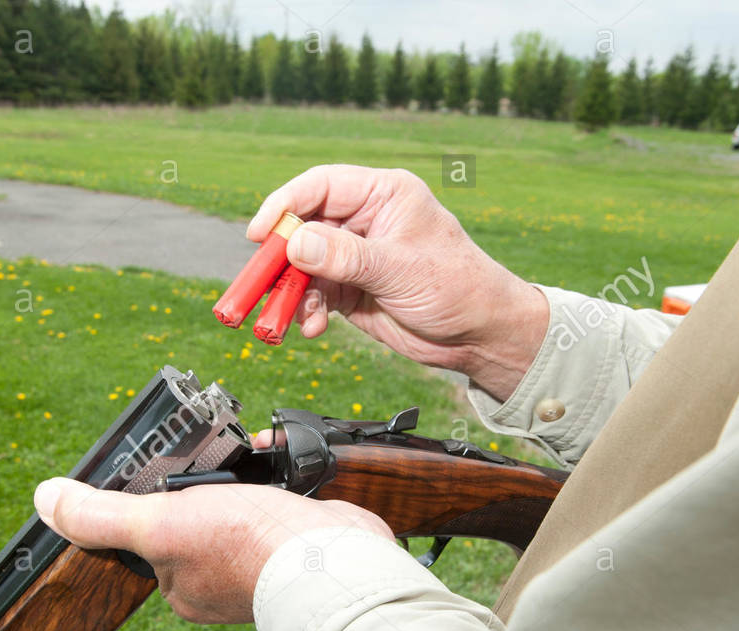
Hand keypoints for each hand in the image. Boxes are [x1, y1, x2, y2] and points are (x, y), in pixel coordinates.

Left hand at [33, 477, 392, 623]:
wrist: (338, 557)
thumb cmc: (247, 547)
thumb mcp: (159, 523)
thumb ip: (102, 516)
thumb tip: (47, 501)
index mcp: (183, 587)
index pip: (151, 539)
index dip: (156, 505)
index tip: (169, 481)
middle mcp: (221, 580)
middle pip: (196, 520)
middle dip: (204, 488)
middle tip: (210, 468)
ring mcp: (264, 562)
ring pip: (238, 510)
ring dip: (241, 481)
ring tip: (245, 464)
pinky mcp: (302, 540)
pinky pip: (277, 503)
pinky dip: (277, 479)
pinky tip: (276, 465)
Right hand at [247, 164, 549, 401]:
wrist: (479, 335)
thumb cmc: (458, 287)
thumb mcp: (400, 269)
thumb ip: (346, 256)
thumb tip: (296, 242)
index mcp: (382, 195)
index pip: (319, 187)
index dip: (284, 205)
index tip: (260, 233)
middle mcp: (364, 220)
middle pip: (302, 227)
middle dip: (281, 257)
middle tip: (264, 282)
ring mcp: (354, 256)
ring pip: (303, 266)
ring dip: (292, 292)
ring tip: (291, 317)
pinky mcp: (350, 289)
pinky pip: (313, 295)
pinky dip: (306, 311)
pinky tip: (312, 327)